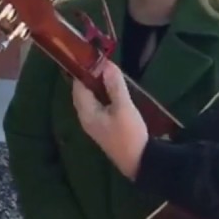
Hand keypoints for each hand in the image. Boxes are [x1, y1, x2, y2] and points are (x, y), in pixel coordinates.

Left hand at [71, 61, 147, 179]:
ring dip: (100, 87)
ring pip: (93, 100)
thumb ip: (114, 86)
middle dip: (92, 78)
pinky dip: (105, 96)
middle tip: (105, 63)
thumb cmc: (129, 134)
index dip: (85, 71)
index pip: (78, 86)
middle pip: (84, 93)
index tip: (96, 57)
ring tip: (111, 74)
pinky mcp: (106, 128)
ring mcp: (96, 124)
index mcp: (86, 112)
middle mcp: (87, 118)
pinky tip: (116, 91)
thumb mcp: (123, 107)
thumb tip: (106, 65)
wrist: (140, 161)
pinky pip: (100, 106)